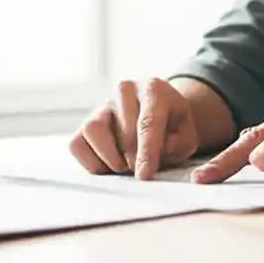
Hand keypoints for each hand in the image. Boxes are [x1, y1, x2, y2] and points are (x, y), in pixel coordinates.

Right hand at [69, 78, 199, 179]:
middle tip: (142, 169)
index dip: (146, 151)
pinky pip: (77, 144)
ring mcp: (101, 105)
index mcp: (153, 89)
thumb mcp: (186, 132)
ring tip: (126, 165)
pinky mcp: (84, 124)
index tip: (144, 174)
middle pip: (122, 130)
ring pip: (93, 131)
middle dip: (133, 157)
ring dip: (110, 157)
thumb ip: (179, 143)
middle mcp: (124, 91)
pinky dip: (92, 162)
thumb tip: (156, 155)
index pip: (147, 122)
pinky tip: (110, 164)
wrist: (156, 114)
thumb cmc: (172, 125)